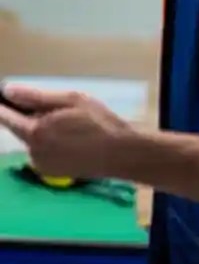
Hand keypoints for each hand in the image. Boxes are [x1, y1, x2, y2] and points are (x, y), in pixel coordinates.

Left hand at [0, 84, 134, 178]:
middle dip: (30, 118)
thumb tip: (7, 90)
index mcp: (35, 131)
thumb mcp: (73, 100)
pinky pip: (40, 153)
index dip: (2, 106)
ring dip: (41, 132)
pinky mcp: (48, 172)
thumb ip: (37, 96)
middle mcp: (31, 150)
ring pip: (31, 140)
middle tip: (58, 111)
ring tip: (70, 127)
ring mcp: (39, 164)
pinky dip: (48, 145)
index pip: (4, 117)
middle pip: (18, 129)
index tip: (4, 98)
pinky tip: (71, 142)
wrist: (121, 154)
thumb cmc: (100, 122)